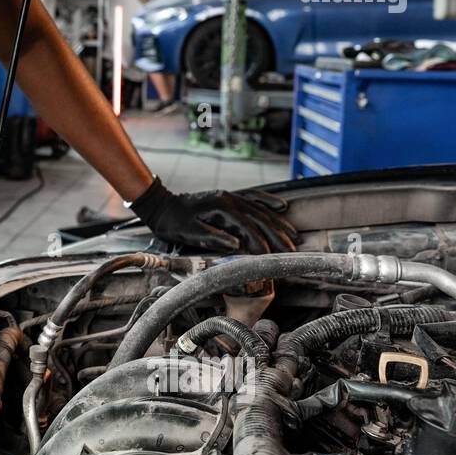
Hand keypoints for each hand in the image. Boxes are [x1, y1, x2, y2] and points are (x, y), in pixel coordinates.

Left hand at [128, 177, 298, 253]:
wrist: (161, 205)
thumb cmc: (172, 222)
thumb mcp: (188, 233)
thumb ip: (212, 238)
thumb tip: (235, 246)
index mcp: (220, 209)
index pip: (247, 228)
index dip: (260, 244)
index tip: (269, 258)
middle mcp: (229, 199)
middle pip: (260, 218)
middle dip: (277, 236)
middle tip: (291, 250)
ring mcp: (230, 196)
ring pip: (261, 209)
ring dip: (278, 223)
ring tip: (294, 235)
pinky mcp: (229, 197)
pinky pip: (254, 197)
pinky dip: (269, 202)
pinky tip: (282, 207)